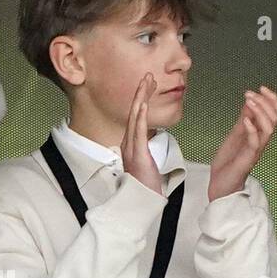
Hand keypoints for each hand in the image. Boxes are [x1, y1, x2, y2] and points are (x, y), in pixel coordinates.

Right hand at [121, 73, 161, 194]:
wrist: (140, 201)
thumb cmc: (144, 186)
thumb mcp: (145, 165)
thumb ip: (143, 153)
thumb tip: (145, 146)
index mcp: (131, 144)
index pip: (137, 116)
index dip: (141, 99)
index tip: (147, 86)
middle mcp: (128, 142)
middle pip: (135, 112)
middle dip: (141, 92)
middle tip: (147, 75)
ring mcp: (131, 147)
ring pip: (136, 117)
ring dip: (141, 98)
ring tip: (146, 82)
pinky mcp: (138, 153)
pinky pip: (139, 131)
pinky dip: (140, 116)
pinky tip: (142, 104)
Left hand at [209, 86, 276, 201]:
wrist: (220, 184)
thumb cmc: (229, 160)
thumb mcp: (235, 135)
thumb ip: (244, 120)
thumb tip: (249, 102)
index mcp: (259, 134)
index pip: (274, 114)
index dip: (271, 100)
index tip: (261, 88)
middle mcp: (261, 141)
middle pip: (276, 119)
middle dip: (266, 103)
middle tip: (251, 93)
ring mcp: (256, 150)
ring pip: (269, 129)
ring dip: (259, 112)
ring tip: (249, 102)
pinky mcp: (247, 159)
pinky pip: (255, 143)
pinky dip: (251, 129)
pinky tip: (244, 120)